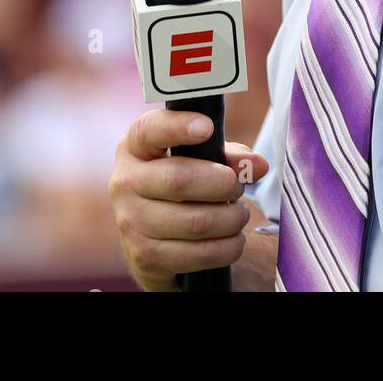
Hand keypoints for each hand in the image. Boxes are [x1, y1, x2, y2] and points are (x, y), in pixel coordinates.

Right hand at [109, 107, 270, 290]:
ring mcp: (130, 222)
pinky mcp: (145, 257)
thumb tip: (257, 165)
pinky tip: (232, 239)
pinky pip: (198, 254)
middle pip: (179, 179)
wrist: (150, 239)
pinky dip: (227, 247)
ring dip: (231, 218)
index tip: (207, 127)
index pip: (148, 130)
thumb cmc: (179, 185)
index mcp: (135, 149)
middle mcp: (125, 182)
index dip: (177, 127)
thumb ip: (227, 156)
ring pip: (196, 221)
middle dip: (223, 182)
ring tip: (238, 214)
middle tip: (238, 186)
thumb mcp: (199, 160)